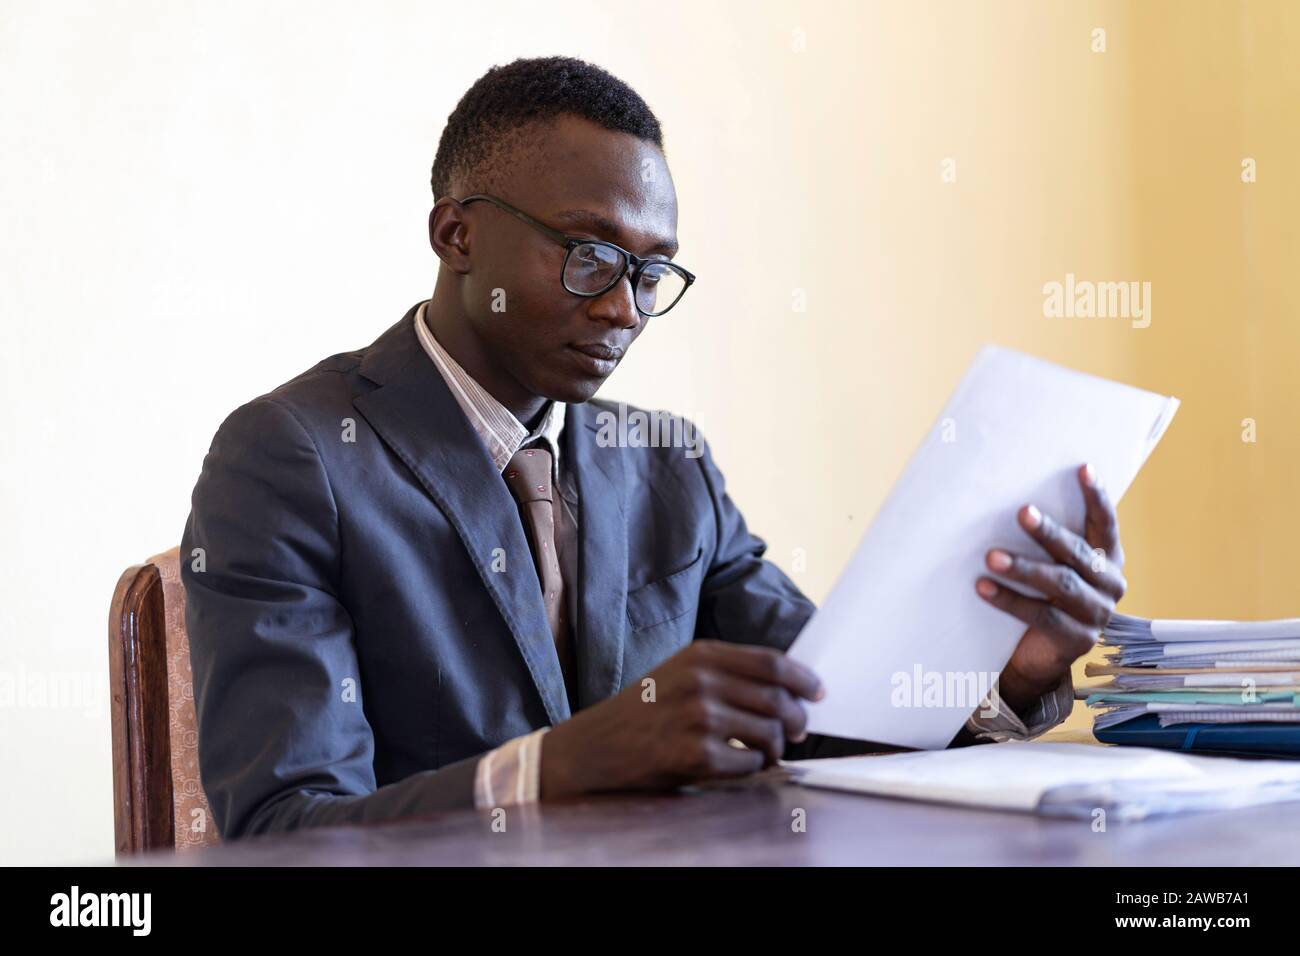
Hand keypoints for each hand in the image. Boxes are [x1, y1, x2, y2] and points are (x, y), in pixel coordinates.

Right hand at [540, 640, 823, 798]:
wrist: (595, 748)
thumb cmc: (644, 712)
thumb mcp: (681, 674)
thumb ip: (727, 673)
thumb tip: (789, 686)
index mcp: (701, 655)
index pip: (772, 662)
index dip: (803, 679)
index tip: (818, 692)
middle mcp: (701, 681)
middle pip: (777, 699)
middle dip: (797, 719)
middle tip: (798, 731)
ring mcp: (698, 719)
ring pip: (769, 733)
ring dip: (774, 748)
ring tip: (763, 752)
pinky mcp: (694, 755)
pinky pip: (748, 765)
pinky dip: (752, 769)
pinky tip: (737, 766)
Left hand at [975, 463, 1126, 713]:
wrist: (1038, 655)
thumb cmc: (1042, 596)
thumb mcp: (1051, 565)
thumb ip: (1046, 541)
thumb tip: (1004, 496)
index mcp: (1108, 558)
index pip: (1105, 523)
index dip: (1097, 497)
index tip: (1083, 468)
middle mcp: (1110, 584)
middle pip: (1077, 553)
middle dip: (1048, 532)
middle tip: (1022, 512)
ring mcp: (1097, 614)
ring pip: (1060, 584)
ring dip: (1023, 568)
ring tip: (991, 557)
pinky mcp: (1077, 639)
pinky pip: (1041, 615)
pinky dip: (1009, 599)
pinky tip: (983, 587)